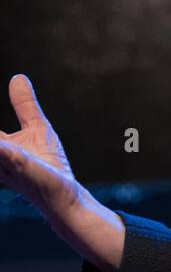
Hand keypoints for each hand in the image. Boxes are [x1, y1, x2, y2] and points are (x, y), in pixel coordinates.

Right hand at [0, 75, 81, 218]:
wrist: (63, 195)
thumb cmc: (47, 165)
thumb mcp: (35, 126)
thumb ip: (24, 104)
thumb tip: (17, 76)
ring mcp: (7, 163)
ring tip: (1, 142)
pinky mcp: (22, 166)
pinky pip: (5, 153)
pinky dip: (1, 147)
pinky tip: (2, 145)